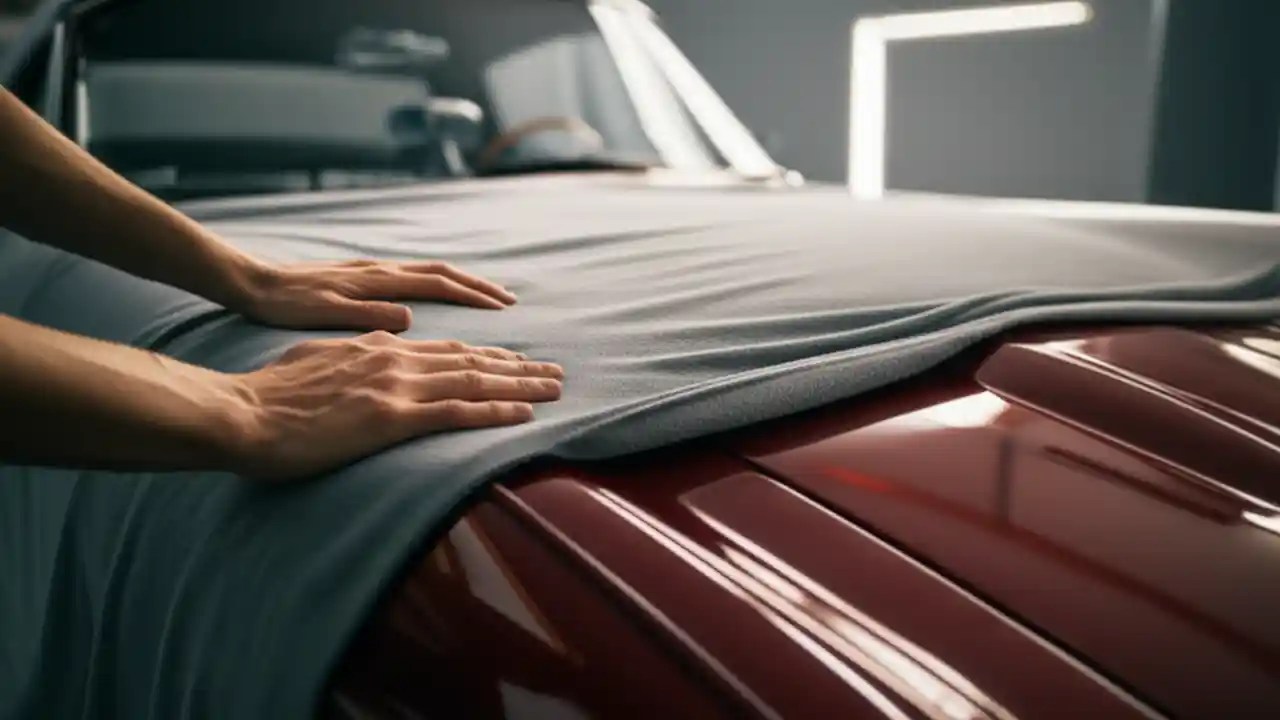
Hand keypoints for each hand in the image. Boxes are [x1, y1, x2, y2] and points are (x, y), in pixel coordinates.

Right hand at [227, 331, 561, 480]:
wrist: (241, 413)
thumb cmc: (268, 396)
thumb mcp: (316, 361)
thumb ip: (350, 358)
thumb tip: (367, 360)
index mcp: (376, 348)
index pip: (445, 350)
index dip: (485, 355)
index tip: (515, 360)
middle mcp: (394, 360)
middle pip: (471, 360)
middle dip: (518, 366)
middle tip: (554, 373)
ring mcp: (395, 387)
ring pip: (474, 380)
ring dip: (521, 385)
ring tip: (555, 388)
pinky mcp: (391, 418)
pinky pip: (457, 412)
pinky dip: (495, 411)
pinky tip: (524, 413)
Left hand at [241, 260, 518, 330]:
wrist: (250, 283)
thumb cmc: (285, 304)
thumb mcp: (324, 312)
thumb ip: (368, 314)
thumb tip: (411, 317)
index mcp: (377, 280)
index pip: (439, 283)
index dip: (474, 296)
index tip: (504, 308)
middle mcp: (380, 270)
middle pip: (442, 272)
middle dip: (478, 287)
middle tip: (510, 300)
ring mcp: (371, 271)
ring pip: (428, 272)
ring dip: (461, 283)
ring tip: (484, 296)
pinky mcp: (360, 277)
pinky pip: (411, 276)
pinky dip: (437, 284)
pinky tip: (438, 297)